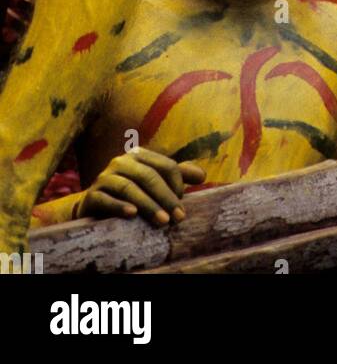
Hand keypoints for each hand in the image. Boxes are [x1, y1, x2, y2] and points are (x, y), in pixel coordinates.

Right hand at [77, 147, 205, 225]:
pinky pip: (106, 199)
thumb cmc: (131, 193)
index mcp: (139, 156)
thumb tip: (202, 176)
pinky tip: (132, 215)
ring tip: (162, 221)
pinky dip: (119, 206)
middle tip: (179, 218)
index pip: (165, 165)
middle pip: (149, 176)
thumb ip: (177, 176)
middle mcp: (121, 162)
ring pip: (129, 188)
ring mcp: (104, 177)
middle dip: (166, 198)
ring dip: (148, 205)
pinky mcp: (91, 195)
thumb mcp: (154, 183)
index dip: (177, 184)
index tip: (183, 205)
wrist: (94, 206)